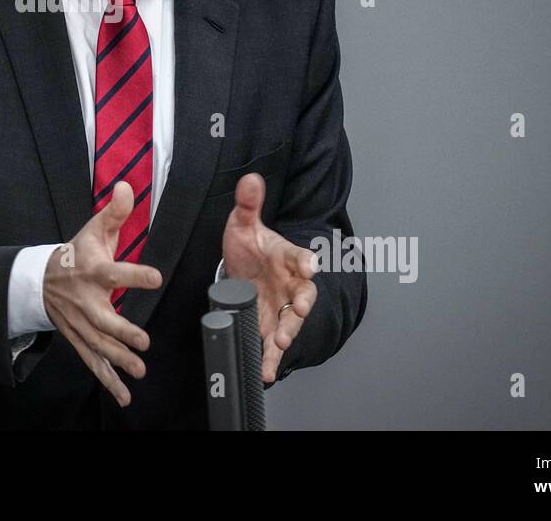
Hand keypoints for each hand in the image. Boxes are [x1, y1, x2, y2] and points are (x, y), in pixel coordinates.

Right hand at [42, 181, 162, 407]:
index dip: (133, 274)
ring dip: (117, 360)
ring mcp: (80, 322)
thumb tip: (128, 187)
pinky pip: (92, 360)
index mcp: (92, 269)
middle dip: (120, 332)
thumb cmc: (77, 253)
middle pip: (101, 318)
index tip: (155, 277)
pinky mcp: (78, 337)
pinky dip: (106, 379)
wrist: (41, 278)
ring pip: (97, 344)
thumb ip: (115, 212)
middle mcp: (85, 299)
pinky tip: (123, 395)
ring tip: (138, 371)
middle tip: (142, 341)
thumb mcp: (94, 229)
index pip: (113, 271)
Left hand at [221, 173, 318, 384]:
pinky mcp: (269, 324)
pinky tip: (266, 371)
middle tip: (299, 310)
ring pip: (291, 322)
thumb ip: (248, 204)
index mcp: (288, 257)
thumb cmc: (250, 246)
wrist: (241, 267)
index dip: (306, 260)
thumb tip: (250, 179)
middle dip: (302, 303)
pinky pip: (272, 343)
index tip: (309, 263)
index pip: (301, 257)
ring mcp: (281, 307)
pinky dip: (271, 357)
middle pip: (304, 294)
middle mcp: (290, 284)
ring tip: (281, 343)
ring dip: (287, 333)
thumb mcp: (243, 223)